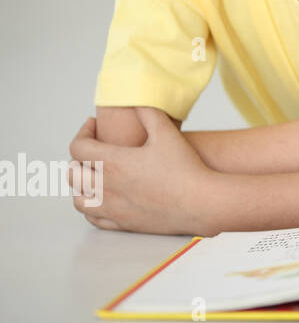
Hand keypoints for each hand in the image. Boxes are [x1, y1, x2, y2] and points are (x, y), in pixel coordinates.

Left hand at [67, 109, 224, 235]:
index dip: (83, 132)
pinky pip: (93, 218)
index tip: (94, 125)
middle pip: (72, 173)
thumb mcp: (168, 133)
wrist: (201, 201)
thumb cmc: (186, 167)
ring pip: (78, 198)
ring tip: (94, 175)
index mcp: (113, 163)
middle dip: (78, 157)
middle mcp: (107, 187)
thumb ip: (148, 113)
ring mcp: (113, 208)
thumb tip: (136, 99)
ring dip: (80, 184)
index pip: (78, 147)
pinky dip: (90, 207)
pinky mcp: (123, 223)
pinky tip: (102, 198)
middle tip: (93, 148)